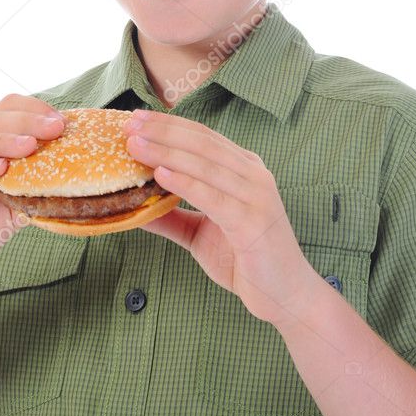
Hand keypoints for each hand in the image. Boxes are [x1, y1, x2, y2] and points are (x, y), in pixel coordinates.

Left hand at [123, 109, 308, 325]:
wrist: (286, 295)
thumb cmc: (247, 260)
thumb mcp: (200, 233)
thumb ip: (171, 216)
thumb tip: (130, 206)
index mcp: (244, 170)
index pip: (202, 137)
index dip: (168, 125)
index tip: (134, 120)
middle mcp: (253, 175)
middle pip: (202, 143)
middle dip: (162, 131)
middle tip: (129, 126)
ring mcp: (256, 196)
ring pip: (206, 165)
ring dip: (166, 152)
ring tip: (135, 146)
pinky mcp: (253, 221)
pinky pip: (214, 197)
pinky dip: (186, 183)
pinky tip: (161, 175)